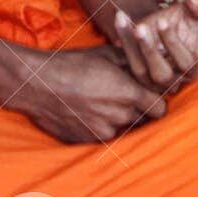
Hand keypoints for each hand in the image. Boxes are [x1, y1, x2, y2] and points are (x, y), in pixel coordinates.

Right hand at [9, 46, 168, 144]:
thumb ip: (132, 62)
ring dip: (117, 118)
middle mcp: (119, 116)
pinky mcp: (87, 141)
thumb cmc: (73, 64)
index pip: (160, 109)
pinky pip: (103, 134)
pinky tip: (87, 110)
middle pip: (141, 119)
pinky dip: (100, 125)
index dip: (157, 102)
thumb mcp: (106, 55)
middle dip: (137, 109)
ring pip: (121, 127)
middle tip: (122, 95)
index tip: (150, 95)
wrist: (38, 84)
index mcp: (127, 93)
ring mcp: (102, 132)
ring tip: (100, 100)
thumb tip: (149, 63)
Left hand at [113, 0, 197, 95]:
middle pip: (161, 74)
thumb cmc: (182, 22)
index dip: (173, 42)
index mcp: (190, 69)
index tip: (162, 21)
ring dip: (130, 46)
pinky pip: (125, 63)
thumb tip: (193, 0)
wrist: (161, 27)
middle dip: (150, 51)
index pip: (185, 63)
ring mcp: (151, 81)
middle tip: (140, 27)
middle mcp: (171, 80)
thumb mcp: (193, 13)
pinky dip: (121, 41)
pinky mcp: (134, 76)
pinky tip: (118, 19)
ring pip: (139, 70)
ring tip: (122, 20)